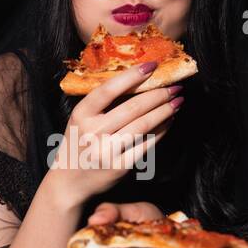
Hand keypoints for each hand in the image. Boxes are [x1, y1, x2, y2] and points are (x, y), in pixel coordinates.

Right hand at [47, 63, 183, 206]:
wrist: (70, 181)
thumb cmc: (79, 143)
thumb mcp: (81, 119)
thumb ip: (101, 103)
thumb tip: (139, 80)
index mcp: (81, 114)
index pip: (108, 90)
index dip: (132, 76)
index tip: (152, 66)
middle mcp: (92, 132)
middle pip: (132, 108)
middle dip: (158, 95)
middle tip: (175, 87)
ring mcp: (106, 151)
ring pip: (143, 126)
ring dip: (164, 111)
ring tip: (177, 102)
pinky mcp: (120, 167)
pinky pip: (146, 145)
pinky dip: (161, 131)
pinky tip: (169, 121)